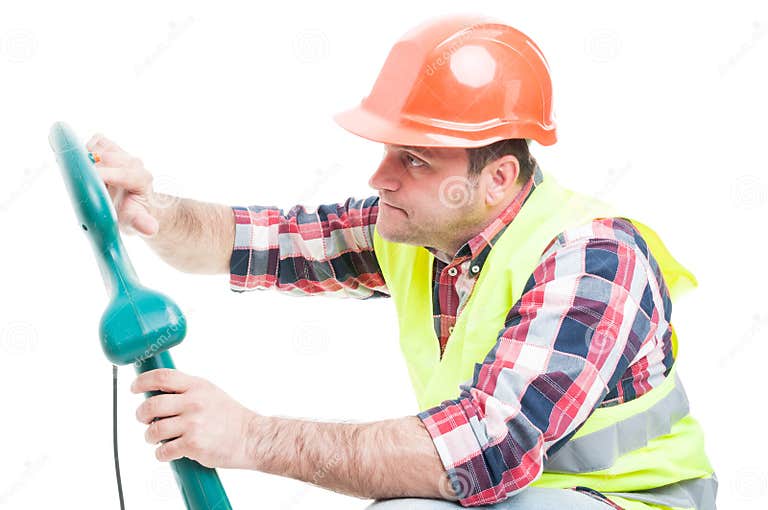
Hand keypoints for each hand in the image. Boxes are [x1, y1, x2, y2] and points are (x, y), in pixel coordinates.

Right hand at [86, 133, 159, 236]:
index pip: (124, 173)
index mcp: (142, 178)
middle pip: (108, 157)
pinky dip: (84, 150)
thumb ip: (142, 223)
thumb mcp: (137, 222)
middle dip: (90, 168)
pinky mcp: (110, 149)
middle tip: (77, 184)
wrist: (135, 206)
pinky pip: (95, 142)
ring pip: (99, 147)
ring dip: (85, 159)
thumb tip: (151, 229)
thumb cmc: (134, 215)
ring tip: (79, 177)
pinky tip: (81, 167)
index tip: (86, 181)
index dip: (104, 175)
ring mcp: (122, 154)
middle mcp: (133, 163)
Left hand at [132, 368, 258, 468]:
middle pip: (152, 405)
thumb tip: (158, 393)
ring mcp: (193, 424)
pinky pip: (163, 451)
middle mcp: (194, 402)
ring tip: (157, 438)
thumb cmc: (230, 417)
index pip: (162, 377)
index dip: (142, 381)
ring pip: (153, 431)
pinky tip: (168, 451)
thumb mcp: (210, 393)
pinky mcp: (193, 445)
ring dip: (150, 436)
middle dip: (141, 414)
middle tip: (144, 419)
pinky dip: (161, 454)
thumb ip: (187, 390)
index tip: (134, 387)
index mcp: (197, 386)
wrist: (250, 437)